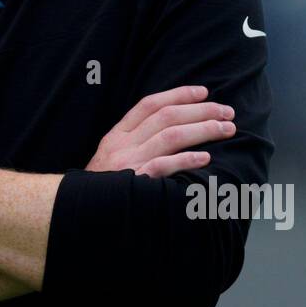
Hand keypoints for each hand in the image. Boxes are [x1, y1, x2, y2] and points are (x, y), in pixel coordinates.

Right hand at [87, 85, 234, 177]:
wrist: (79, 214)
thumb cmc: (102, 188)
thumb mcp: (111, 158)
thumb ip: (134, 142)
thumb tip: (171, 128)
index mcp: (117, 135)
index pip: (149, 104)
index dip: (178, 94)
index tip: (203, 92)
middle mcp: (122, 144)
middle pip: (166, 116)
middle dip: (201, 111)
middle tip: (227, 111)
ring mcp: (128, 163)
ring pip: (170, 136)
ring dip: (203, 130)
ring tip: (226, 129)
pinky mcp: (135, 183)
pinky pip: (163, 166)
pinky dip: (186, 160)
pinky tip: (205, 158)